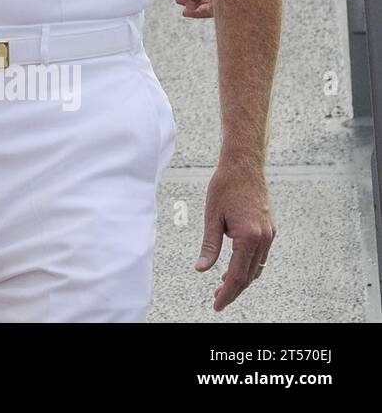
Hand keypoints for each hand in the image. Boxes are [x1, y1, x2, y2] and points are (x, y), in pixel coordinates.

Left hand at [195, 157, 275, 310]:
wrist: (244, 166)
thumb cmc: (225, 187)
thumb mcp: (212, 217)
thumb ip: (209, 246)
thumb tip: (202, 269)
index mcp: (249, 238)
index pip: (237, 275)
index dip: (227, 293)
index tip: (217, 305)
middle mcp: (263, 239)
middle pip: (249, 275)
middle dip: (233, 290)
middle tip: (217, 299)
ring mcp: (269, 234)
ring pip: (257, 267)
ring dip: (242, 278)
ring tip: (223, 285)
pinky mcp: (270, 229)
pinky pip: (261, 255)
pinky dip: (249, 265)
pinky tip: (235, 266)